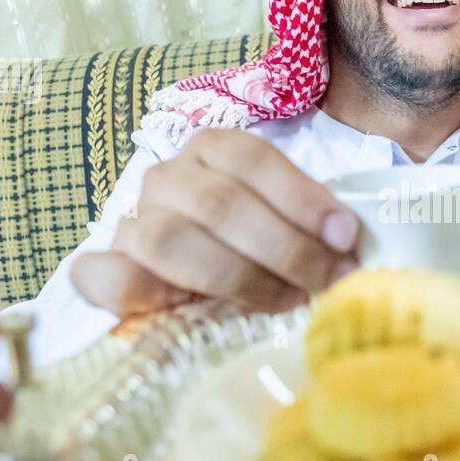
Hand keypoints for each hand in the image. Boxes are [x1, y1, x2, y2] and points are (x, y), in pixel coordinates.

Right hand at [71, 128, 359, 316]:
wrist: (187, 276)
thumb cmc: (252, 248)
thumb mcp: (285, 223)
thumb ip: (311, 226)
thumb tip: (356, 249)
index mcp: (211, 150)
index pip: (252, 159)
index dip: (300, 196)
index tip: (345, 236)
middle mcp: (166, 178)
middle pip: (220, 204)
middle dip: (286, 247)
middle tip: (331, 279)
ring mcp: (132, 222)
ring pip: (173, 241)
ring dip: (240, 277)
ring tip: (289, 301)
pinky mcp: (103, 269)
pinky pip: (107, 277)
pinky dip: (142, 293)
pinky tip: (187, 310)